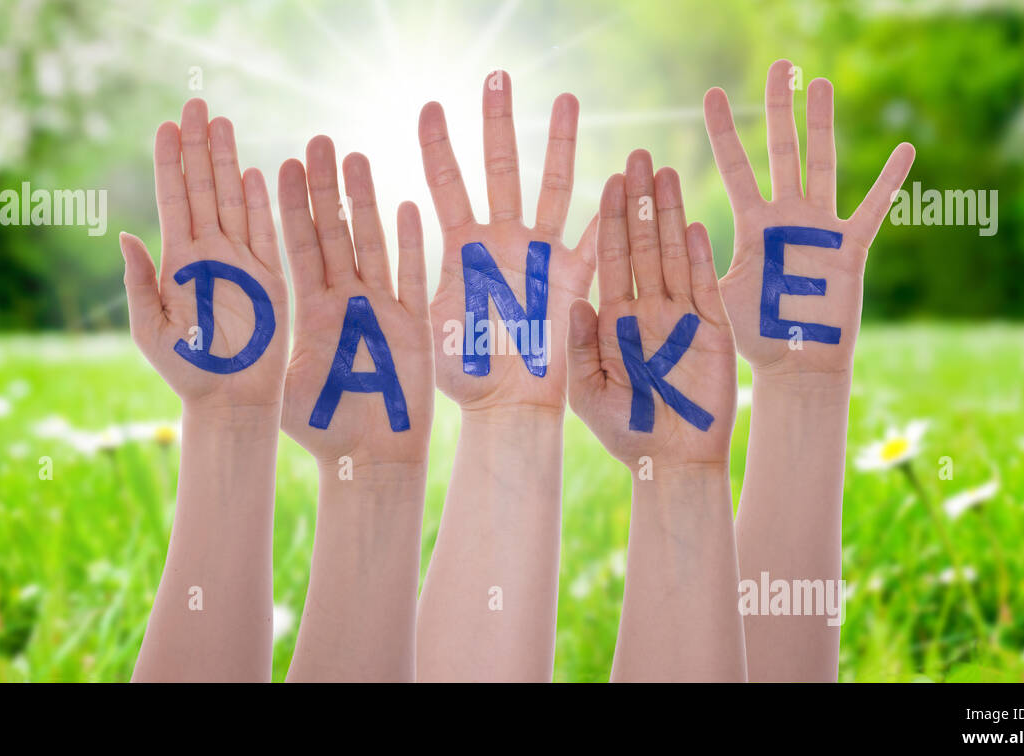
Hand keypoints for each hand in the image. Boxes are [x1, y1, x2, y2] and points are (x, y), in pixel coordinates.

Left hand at [119, 99, 288, 410]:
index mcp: (178, 261)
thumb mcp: (150, 329)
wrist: (230, 399)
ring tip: (221, 122)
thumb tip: (124, 236)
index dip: (169, 162)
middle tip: (195, 103)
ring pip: (234, 199)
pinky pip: (267, 231)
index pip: (172, 199)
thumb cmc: (186, 371)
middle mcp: (209, 254)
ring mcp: (241, 262)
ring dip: (228, 161)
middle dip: (198, 145)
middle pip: (202, 187)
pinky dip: (261, 202)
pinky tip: (255, 171)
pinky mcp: (271, 278)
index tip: (165, 125)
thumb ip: (139, 282)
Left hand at [276, 137, 433, 466]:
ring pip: (371, 244)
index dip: (285, 206)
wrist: (370, 460)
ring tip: (355, 157)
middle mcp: (344, 301)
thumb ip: (254, 348)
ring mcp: (380, 310)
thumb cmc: (321, 428)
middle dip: (325, 188)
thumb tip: (200, 315)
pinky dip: (410, 245)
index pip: (294, 246)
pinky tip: (408, 206)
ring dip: (364, 202)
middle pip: (333, 234)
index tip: (275, 164)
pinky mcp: (412, 326)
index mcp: (309, 310)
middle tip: (317, 141)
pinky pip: (411, 278)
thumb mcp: (274, 381)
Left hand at [418, 71, 596, 414]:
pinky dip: (612, 210)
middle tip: (498, 76)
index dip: (437, 145)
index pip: (445, 184)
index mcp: (462, 249)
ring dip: (560, 145)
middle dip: (498, 123)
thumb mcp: (431, 327)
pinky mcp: (574, 280)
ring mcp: (540, 256)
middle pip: (500, 169)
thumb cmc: (462, 376)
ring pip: (552, 188)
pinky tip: (625, 174)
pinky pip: (597, 238)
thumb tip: (398, 254)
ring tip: (567, 99)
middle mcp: (502, 241)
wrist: (507, 410)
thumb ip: (421, 287)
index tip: (429, 104)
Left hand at [567, 152, 737, 469]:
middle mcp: (646, 309)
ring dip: (668, 214)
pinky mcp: (712, 331)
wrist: (671, 463)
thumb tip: (575, 305)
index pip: (609, 257)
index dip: (609, 218)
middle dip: (639, 200)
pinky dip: (697, 258)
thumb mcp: (587, 391)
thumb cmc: (624, 431)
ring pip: (671, 255)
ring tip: (665, 172)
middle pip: (641, 243)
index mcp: (612, 318)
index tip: (607, 179)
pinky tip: (692, 225)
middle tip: (639, 154)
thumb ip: (580, 349)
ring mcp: (680, 317)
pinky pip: (703, 287)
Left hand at [704, 59, 913, 379]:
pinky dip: (890, 180)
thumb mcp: (716, 297)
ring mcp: (820, 228)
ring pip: (822, 165)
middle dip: (779, 109)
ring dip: (823, 124)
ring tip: (820, 83)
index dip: (723, 131)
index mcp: (752, 225)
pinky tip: (905, 148)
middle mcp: (786, 217)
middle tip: (780, 66)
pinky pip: (874, 208)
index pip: (735, 167)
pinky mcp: (850, 248)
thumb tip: (669, 238)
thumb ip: (696, 266)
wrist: (796, 366)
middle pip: (782, 151)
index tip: (710, 94)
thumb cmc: (753, 336)